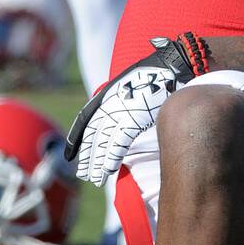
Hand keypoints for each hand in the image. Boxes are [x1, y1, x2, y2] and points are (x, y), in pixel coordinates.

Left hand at [64, 37, 197, 185]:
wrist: (172, 65)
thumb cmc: (157, 73)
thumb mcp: (133, 83)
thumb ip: (124, 98)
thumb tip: (125, 114)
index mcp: (107, 95)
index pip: (86, 121)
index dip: (78, 140)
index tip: (72, 155)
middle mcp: (109, 104)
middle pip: (93, 136)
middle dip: (88, 156)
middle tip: (83, 173)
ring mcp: (120, 112)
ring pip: (102, 144)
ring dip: (97, 164)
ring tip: (95, 179)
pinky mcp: (132, 120)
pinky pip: (117, 145)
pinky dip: (111, 160)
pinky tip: (107, 172)